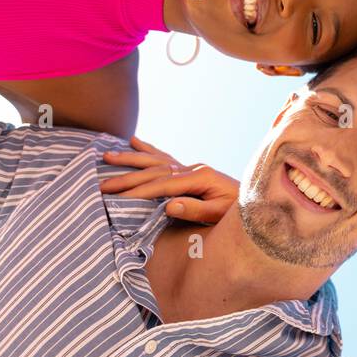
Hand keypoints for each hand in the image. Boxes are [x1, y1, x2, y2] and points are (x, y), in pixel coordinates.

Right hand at [98, 136, 238, 222]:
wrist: (255, 203)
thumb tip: (169, 205)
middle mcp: (194, 168)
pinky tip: (133, 140)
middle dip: (127, 177)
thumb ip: (195, 210)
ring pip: (155, 160)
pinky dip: (148, 149)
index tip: (118, 198)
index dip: (140, 191)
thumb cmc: (237, 213)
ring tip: (107, 156)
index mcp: (201, 177)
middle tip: (102, 185)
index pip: (164, 184)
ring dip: (131, 158)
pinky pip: (164, 157)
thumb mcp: (220, 216)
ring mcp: (191, 166)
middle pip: (154, 171)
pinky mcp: (190, 169)